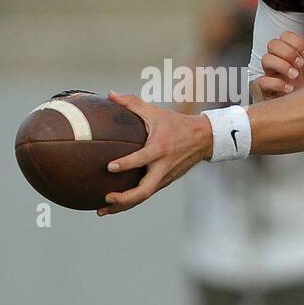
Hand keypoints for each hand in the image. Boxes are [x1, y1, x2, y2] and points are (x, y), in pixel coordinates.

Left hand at [97, 91, 212, 214]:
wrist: (203, 139)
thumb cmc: (176, 124)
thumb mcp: (155, 111)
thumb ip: (132, 103)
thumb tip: (110, 94)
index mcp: (160, 148)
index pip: (142, 159)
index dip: (126, 164)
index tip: (109, 167)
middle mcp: (162, 167)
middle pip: (144, 191)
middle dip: (124, 198)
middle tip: (106, 198)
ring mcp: (164, 178)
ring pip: (143, 197)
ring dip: (122, 206)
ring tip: (100, 210)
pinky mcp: (164, 182)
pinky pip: (145, 195)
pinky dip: (129, 202)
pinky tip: (113, 205)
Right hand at [257, 32, 303, 98]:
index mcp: (294, 56)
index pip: (285, 37)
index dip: (296, 41)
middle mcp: (282, 64)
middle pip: (273, 44)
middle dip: (288, 51)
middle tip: (301, 63)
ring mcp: (274, 77)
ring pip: (266, 59)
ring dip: (282, 64)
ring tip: (296, 75)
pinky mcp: (269, 92)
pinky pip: (262, 82)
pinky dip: (276, 83)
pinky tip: (290, 88)